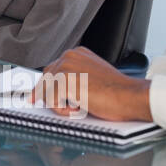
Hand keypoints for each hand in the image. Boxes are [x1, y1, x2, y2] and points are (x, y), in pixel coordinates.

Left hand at [31, 46, 152, 121]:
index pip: (51, 70)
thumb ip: (75, 77)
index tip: (34, 96)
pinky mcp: (64, 81)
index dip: (44, 86)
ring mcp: (65, 67)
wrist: (131, 96)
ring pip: (47, 92)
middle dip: (47, 96)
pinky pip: (51, 102)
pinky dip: (64, 111)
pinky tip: (81, 107)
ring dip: (61, 105)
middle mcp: (68, 56)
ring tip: (82, 105)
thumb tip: (55, 90)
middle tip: (57, 105)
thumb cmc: (117, 92)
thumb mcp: (92, 77)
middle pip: (44, 80)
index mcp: (76, 54)